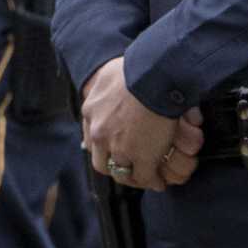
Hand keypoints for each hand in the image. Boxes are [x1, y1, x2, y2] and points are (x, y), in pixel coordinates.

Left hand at [81, 59, 203, 190]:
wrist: (156, 74)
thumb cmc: (139, 66)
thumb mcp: (110, 72)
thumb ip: (104, 82)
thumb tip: (106, 79)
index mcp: (90, 111)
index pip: (91, 136)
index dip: (104, 144)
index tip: (113, 147)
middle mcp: (98, 132)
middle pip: (100, 160)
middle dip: (114, 165)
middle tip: (127, 167)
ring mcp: (119, 147)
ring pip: (120, 171)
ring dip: (131, 176)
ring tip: (143, 178)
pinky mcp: (142, 156)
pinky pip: (144, 176)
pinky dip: (151, 181)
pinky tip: (158, 181)